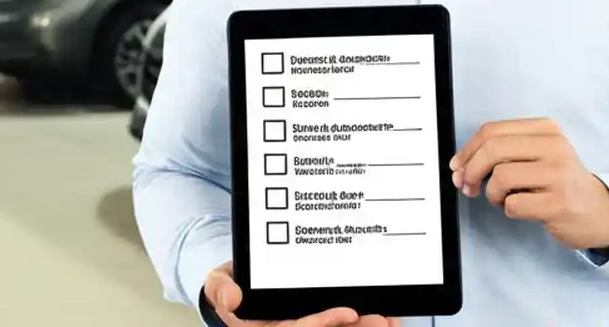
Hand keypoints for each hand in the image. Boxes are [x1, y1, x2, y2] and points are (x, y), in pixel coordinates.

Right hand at [205, 262, 399, 326]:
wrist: (238, 288)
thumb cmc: (232, 288)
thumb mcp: (219, 284)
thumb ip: (222, 290)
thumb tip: (233, 299)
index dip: (322, 324)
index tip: (347, 313)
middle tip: (380, 319)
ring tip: (388, 320)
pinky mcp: (318, 323)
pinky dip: (362, 325)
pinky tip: (389, 319)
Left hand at [449, 118, 608, 250]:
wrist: (600, 211)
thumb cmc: (561, 183)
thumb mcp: (540, 154)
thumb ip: (504, 152)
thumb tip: (460, 165)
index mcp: (547, 129)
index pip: (493, 130)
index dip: (467, 149)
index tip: (457, 165)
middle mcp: (555, 147)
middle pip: (493, 150)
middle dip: (470, 170)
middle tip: (466, 186)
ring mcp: (558, 174)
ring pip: (500, 177)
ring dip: (491, 194)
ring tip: (501, 199)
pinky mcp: (558, 203)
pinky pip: (513, 204)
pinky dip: (507, 209)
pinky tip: (521, 209)